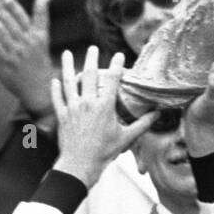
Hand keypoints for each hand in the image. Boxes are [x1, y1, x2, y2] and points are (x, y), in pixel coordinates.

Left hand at [0, 0, 56, 123]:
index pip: (24, 19)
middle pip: (10, 24)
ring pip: (1, 34)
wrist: (38, 89)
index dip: (14, 7)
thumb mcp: (44, 38)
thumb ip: (42, 16)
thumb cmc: (40, 61)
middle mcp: (26, 46)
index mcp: (36, 38)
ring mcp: (15, 56)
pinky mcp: (5, 66)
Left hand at [51, 47, 155, 187]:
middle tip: (93, 48)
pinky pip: (57, 98)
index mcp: (104, 106)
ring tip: (67, 53)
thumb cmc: (104, 153)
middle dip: (91, 58)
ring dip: (68, 65)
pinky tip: (55, 80)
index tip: (119, 54)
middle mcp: (88, 103)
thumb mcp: (126, 138)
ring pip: (69, 81)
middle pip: (89, 74)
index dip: (116, 65)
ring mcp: (73, 108)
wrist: (80, 165)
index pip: (112, 79)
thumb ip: (142, 124)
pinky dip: (56, 88)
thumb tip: (158, 115)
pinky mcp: (62, 116)